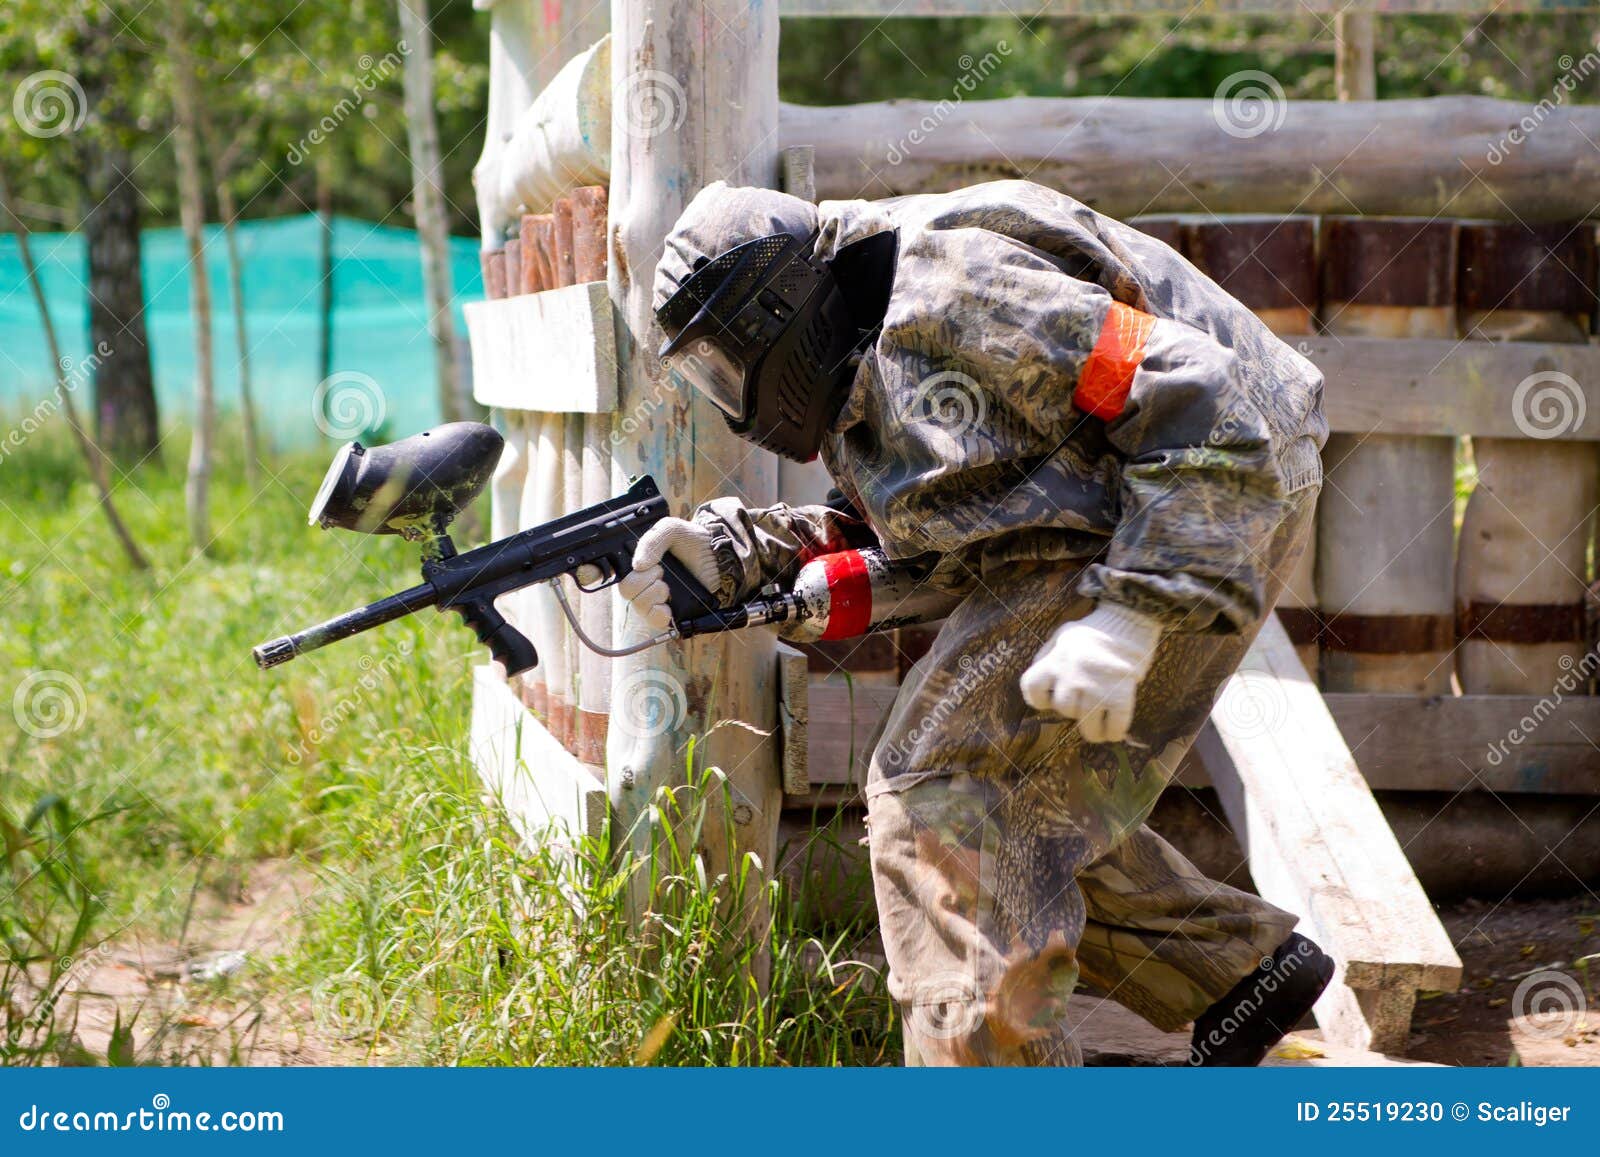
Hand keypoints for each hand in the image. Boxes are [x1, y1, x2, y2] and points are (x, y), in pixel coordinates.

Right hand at [616, 518, 720, 632]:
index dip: (617, 575)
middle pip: (627, 591)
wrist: (719, 557)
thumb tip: (637, 565)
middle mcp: (646, 582)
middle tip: (661, 572)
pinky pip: (654, 621)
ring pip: (639, 606)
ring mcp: (657, 598)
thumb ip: (651, 541)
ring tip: (667, 587)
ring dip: (653, 595)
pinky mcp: (671, 611)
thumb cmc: (693, 541)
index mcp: (641, 563)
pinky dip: (658, 615)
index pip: (619, 574)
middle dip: (643, 581)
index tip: (634, 569)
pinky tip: (667, 607)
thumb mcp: (671, 529)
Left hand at [1019, 604, 1161, 743]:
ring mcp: (1096, 689)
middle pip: (1063, 709)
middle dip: (1073, 710)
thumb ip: (1048, 657)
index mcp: (1054, 660)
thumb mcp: (1063, 636)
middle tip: (1084, 704)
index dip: (1039, 698)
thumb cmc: (1095, 629)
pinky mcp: (1120, 696)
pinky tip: (1114, 731)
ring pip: (1087, 726)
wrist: (1129, 619)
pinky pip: (1114, 727)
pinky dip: (1113, 733)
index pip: (1032, 689)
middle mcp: (1071, 677)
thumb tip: (1038, 683)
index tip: (1049, 700)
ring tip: (1098, 728)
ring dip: (1093, 730)